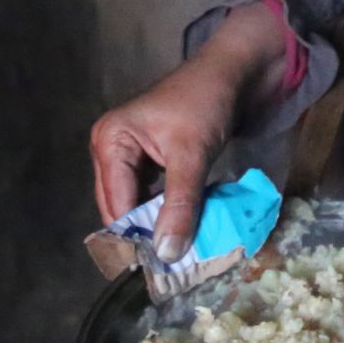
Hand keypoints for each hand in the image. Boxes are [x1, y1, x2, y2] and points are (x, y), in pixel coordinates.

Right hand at [89, 2, 286, 259]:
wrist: (234, 73)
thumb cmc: (205, 103)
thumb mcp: (192, 155)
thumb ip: (179, 205)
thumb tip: (167, 253)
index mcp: (109, 141)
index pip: (116, 203)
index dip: (135, 236)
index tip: (158, 269)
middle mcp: (111, 148)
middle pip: (121, 206)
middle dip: (143, 233)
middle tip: (169, 267)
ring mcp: (129, 154)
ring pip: (138, 203)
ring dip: (156, 224)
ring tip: (178, 253)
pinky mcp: (150, 159)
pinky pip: (152, 194)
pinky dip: (167, 211)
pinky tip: (183, 229)